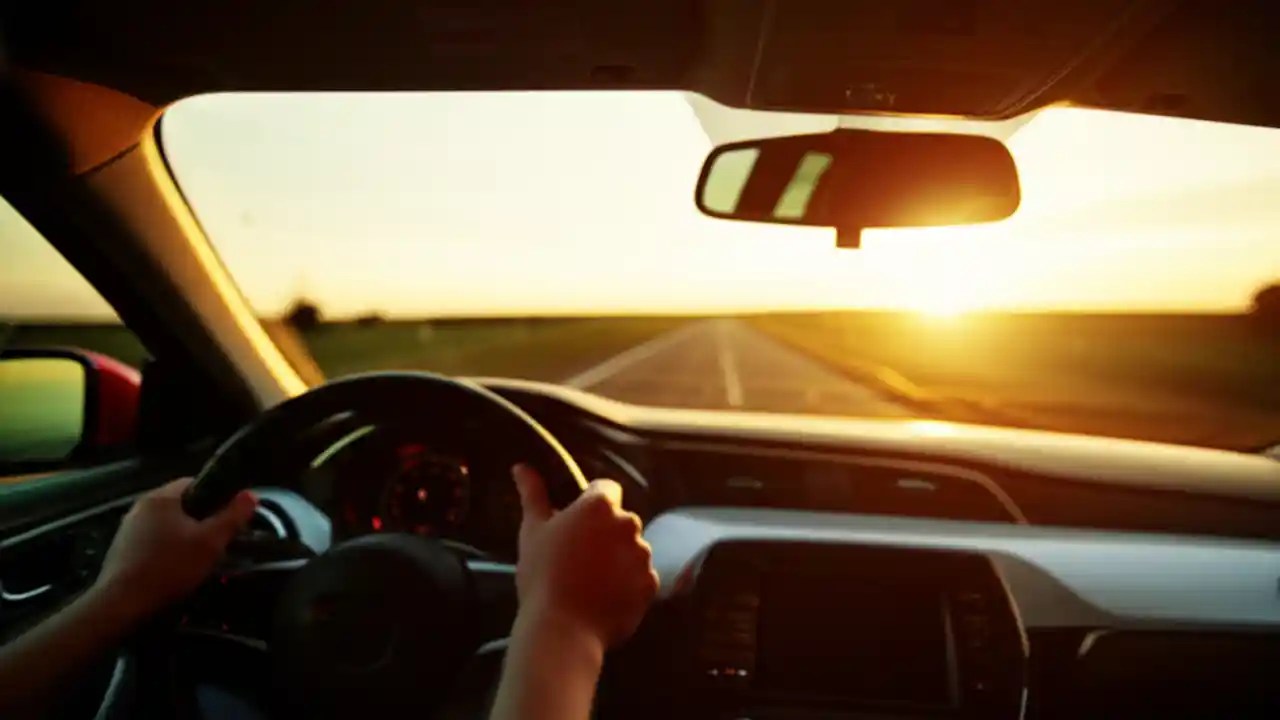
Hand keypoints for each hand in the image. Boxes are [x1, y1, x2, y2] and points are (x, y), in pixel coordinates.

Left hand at [92, 477, 256, 618]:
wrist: (122, 604)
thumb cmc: (170, 567)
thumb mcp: (211, 542)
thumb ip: (233, 516)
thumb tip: (251, 494)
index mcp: (161, 497)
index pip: (195, 483)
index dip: (217, 497)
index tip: (230, 517)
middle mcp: (140, 506)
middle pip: (181, 505)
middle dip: (201, 520)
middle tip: (218, 541)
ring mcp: (127, 528)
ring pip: (166, 525)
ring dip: (183, 536)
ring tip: (198, 558)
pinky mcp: (120, 550)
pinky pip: (152, 541)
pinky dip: (166, 549)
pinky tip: (174, 569)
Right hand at [511, 464, 658, 650]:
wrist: (562, 630)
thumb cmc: (542, 575)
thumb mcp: (532, 531)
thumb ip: (533, 494)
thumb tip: (521, 466)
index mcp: (600, 506)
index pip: (605, 488)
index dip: (591, 503)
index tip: (576, 524)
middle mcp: (629, 523)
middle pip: (621, 519)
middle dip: (606, 532)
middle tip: (580, 556)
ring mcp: (643, 555)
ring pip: (632, 548)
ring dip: (618, 557)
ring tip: (591, 580)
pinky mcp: (651, 584)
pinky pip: (641, 577)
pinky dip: (628, 583)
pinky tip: (605, 596)